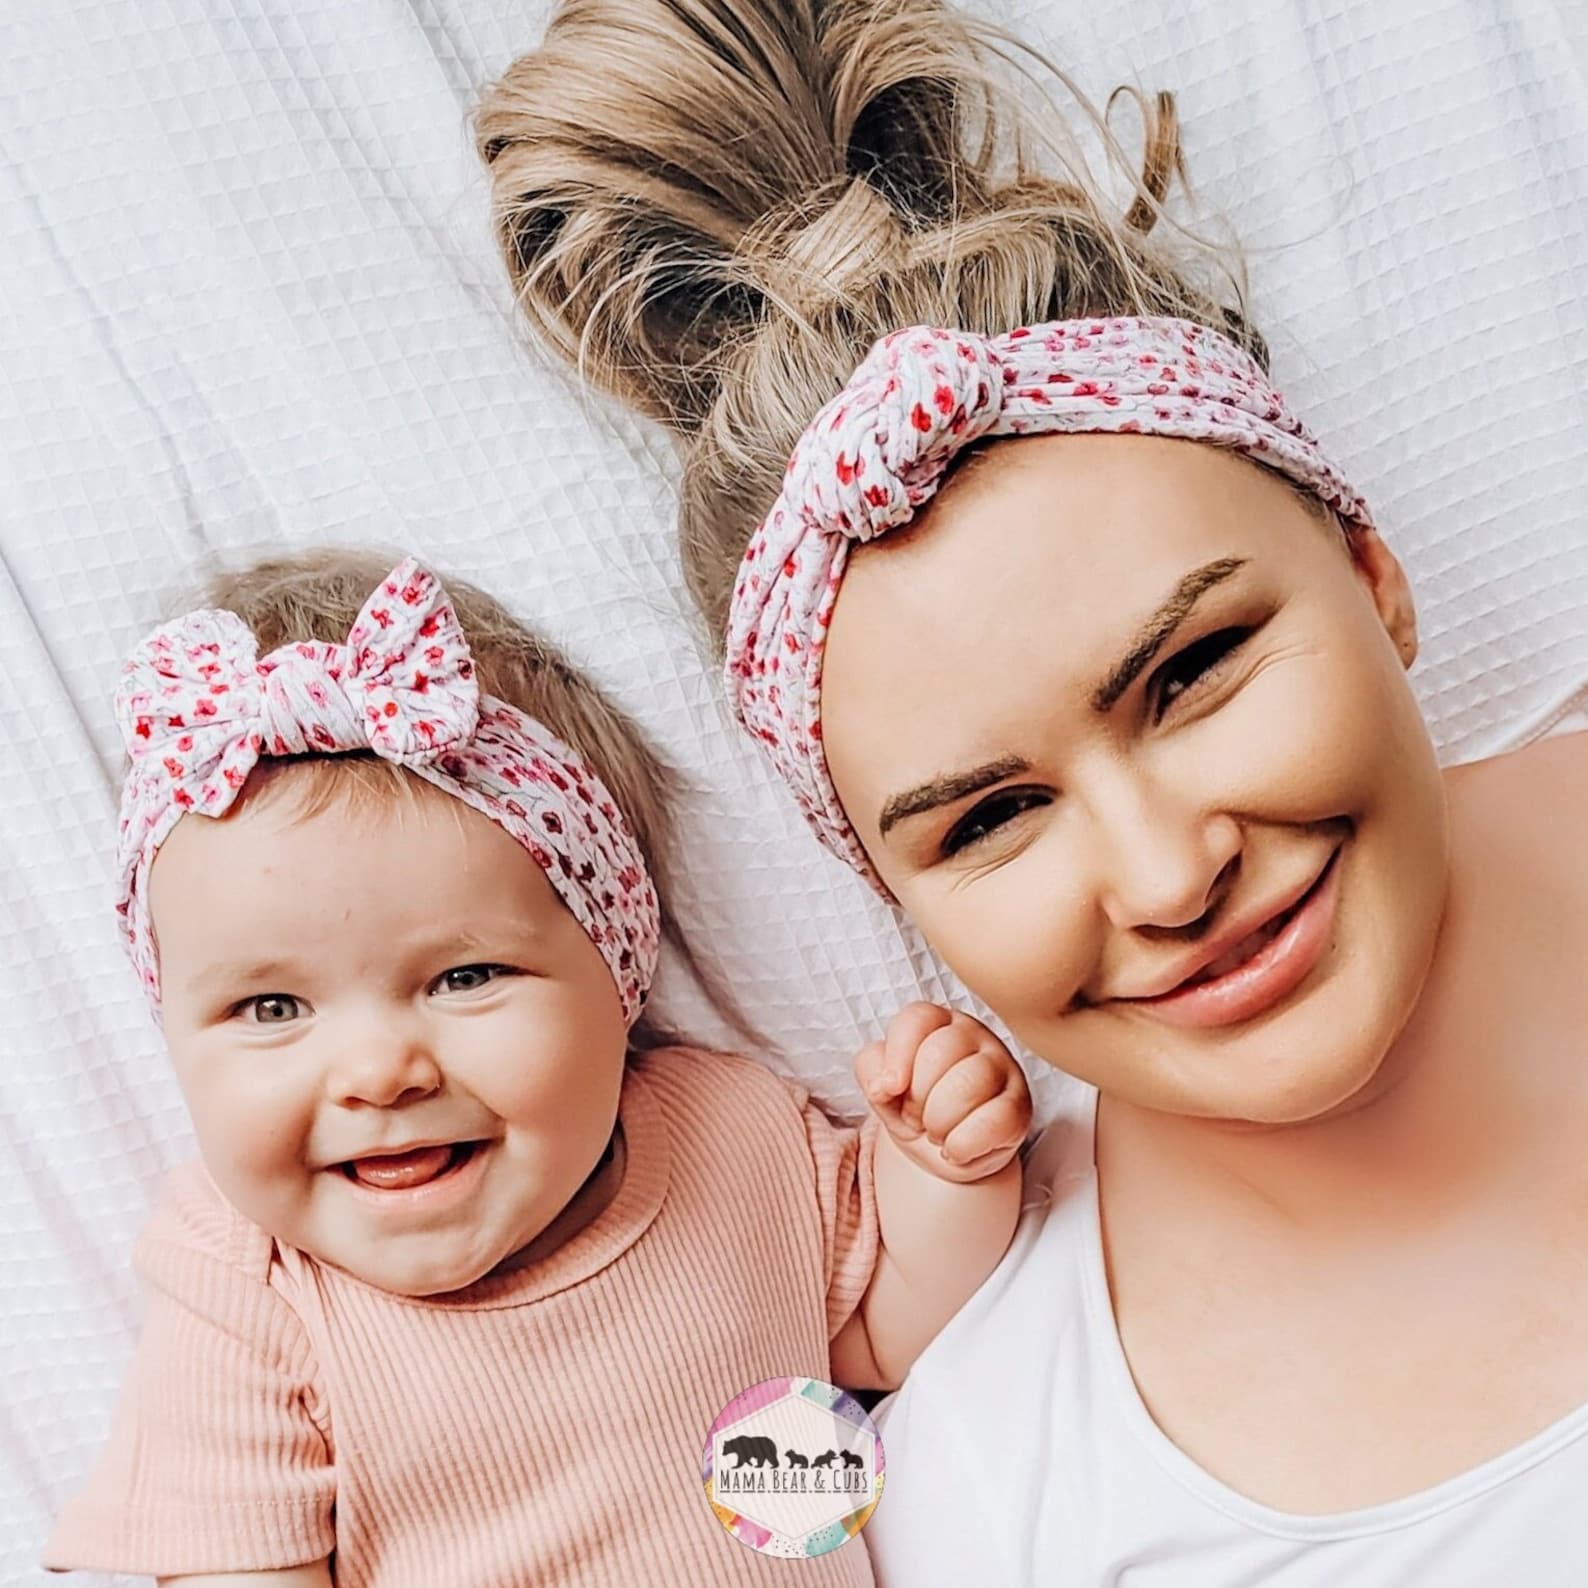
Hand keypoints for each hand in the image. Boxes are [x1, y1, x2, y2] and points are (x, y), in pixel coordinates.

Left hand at [855, 1003, 1031, 1182]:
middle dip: (916, 1097)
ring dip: (938, 1122)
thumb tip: (884, 1083)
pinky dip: (962, 1145)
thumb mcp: (882, 1087)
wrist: (944, 1151)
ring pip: (966, 1084)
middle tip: (916, 1116)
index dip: (897, 1057)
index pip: (917, 1018)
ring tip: (936, 1132)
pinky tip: (955, 1148)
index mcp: (938, 1023)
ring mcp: (1002, 1067)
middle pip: (939, 1052)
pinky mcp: (1020, 1105)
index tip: (890, 1089)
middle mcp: (974, 1036)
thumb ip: (870, 1068)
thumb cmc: (914, 1108)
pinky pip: (993, 1121)